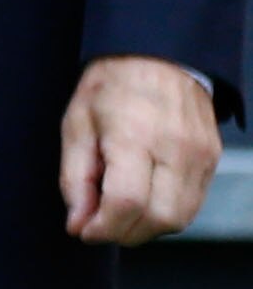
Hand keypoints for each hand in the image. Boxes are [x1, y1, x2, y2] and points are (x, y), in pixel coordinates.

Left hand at [60, 55, 223, 243]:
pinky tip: (143, 201)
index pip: (126, 201)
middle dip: (125, 233)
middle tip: (100, 224)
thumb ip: (75, 178)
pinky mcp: (212, 160)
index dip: (103, 226)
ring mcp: (200, 156)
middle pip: (158, 218)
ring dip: (146, 228)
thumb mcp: (76, 124)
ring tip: (119, 212)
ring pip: (180, 219)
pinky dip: (166, 214)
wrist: (157, 55)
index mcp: (134, 134)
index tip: (84, 230)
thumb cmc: (109, 86)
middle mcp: (175, 149)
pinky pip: (192, 205)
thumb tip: (78, 223)